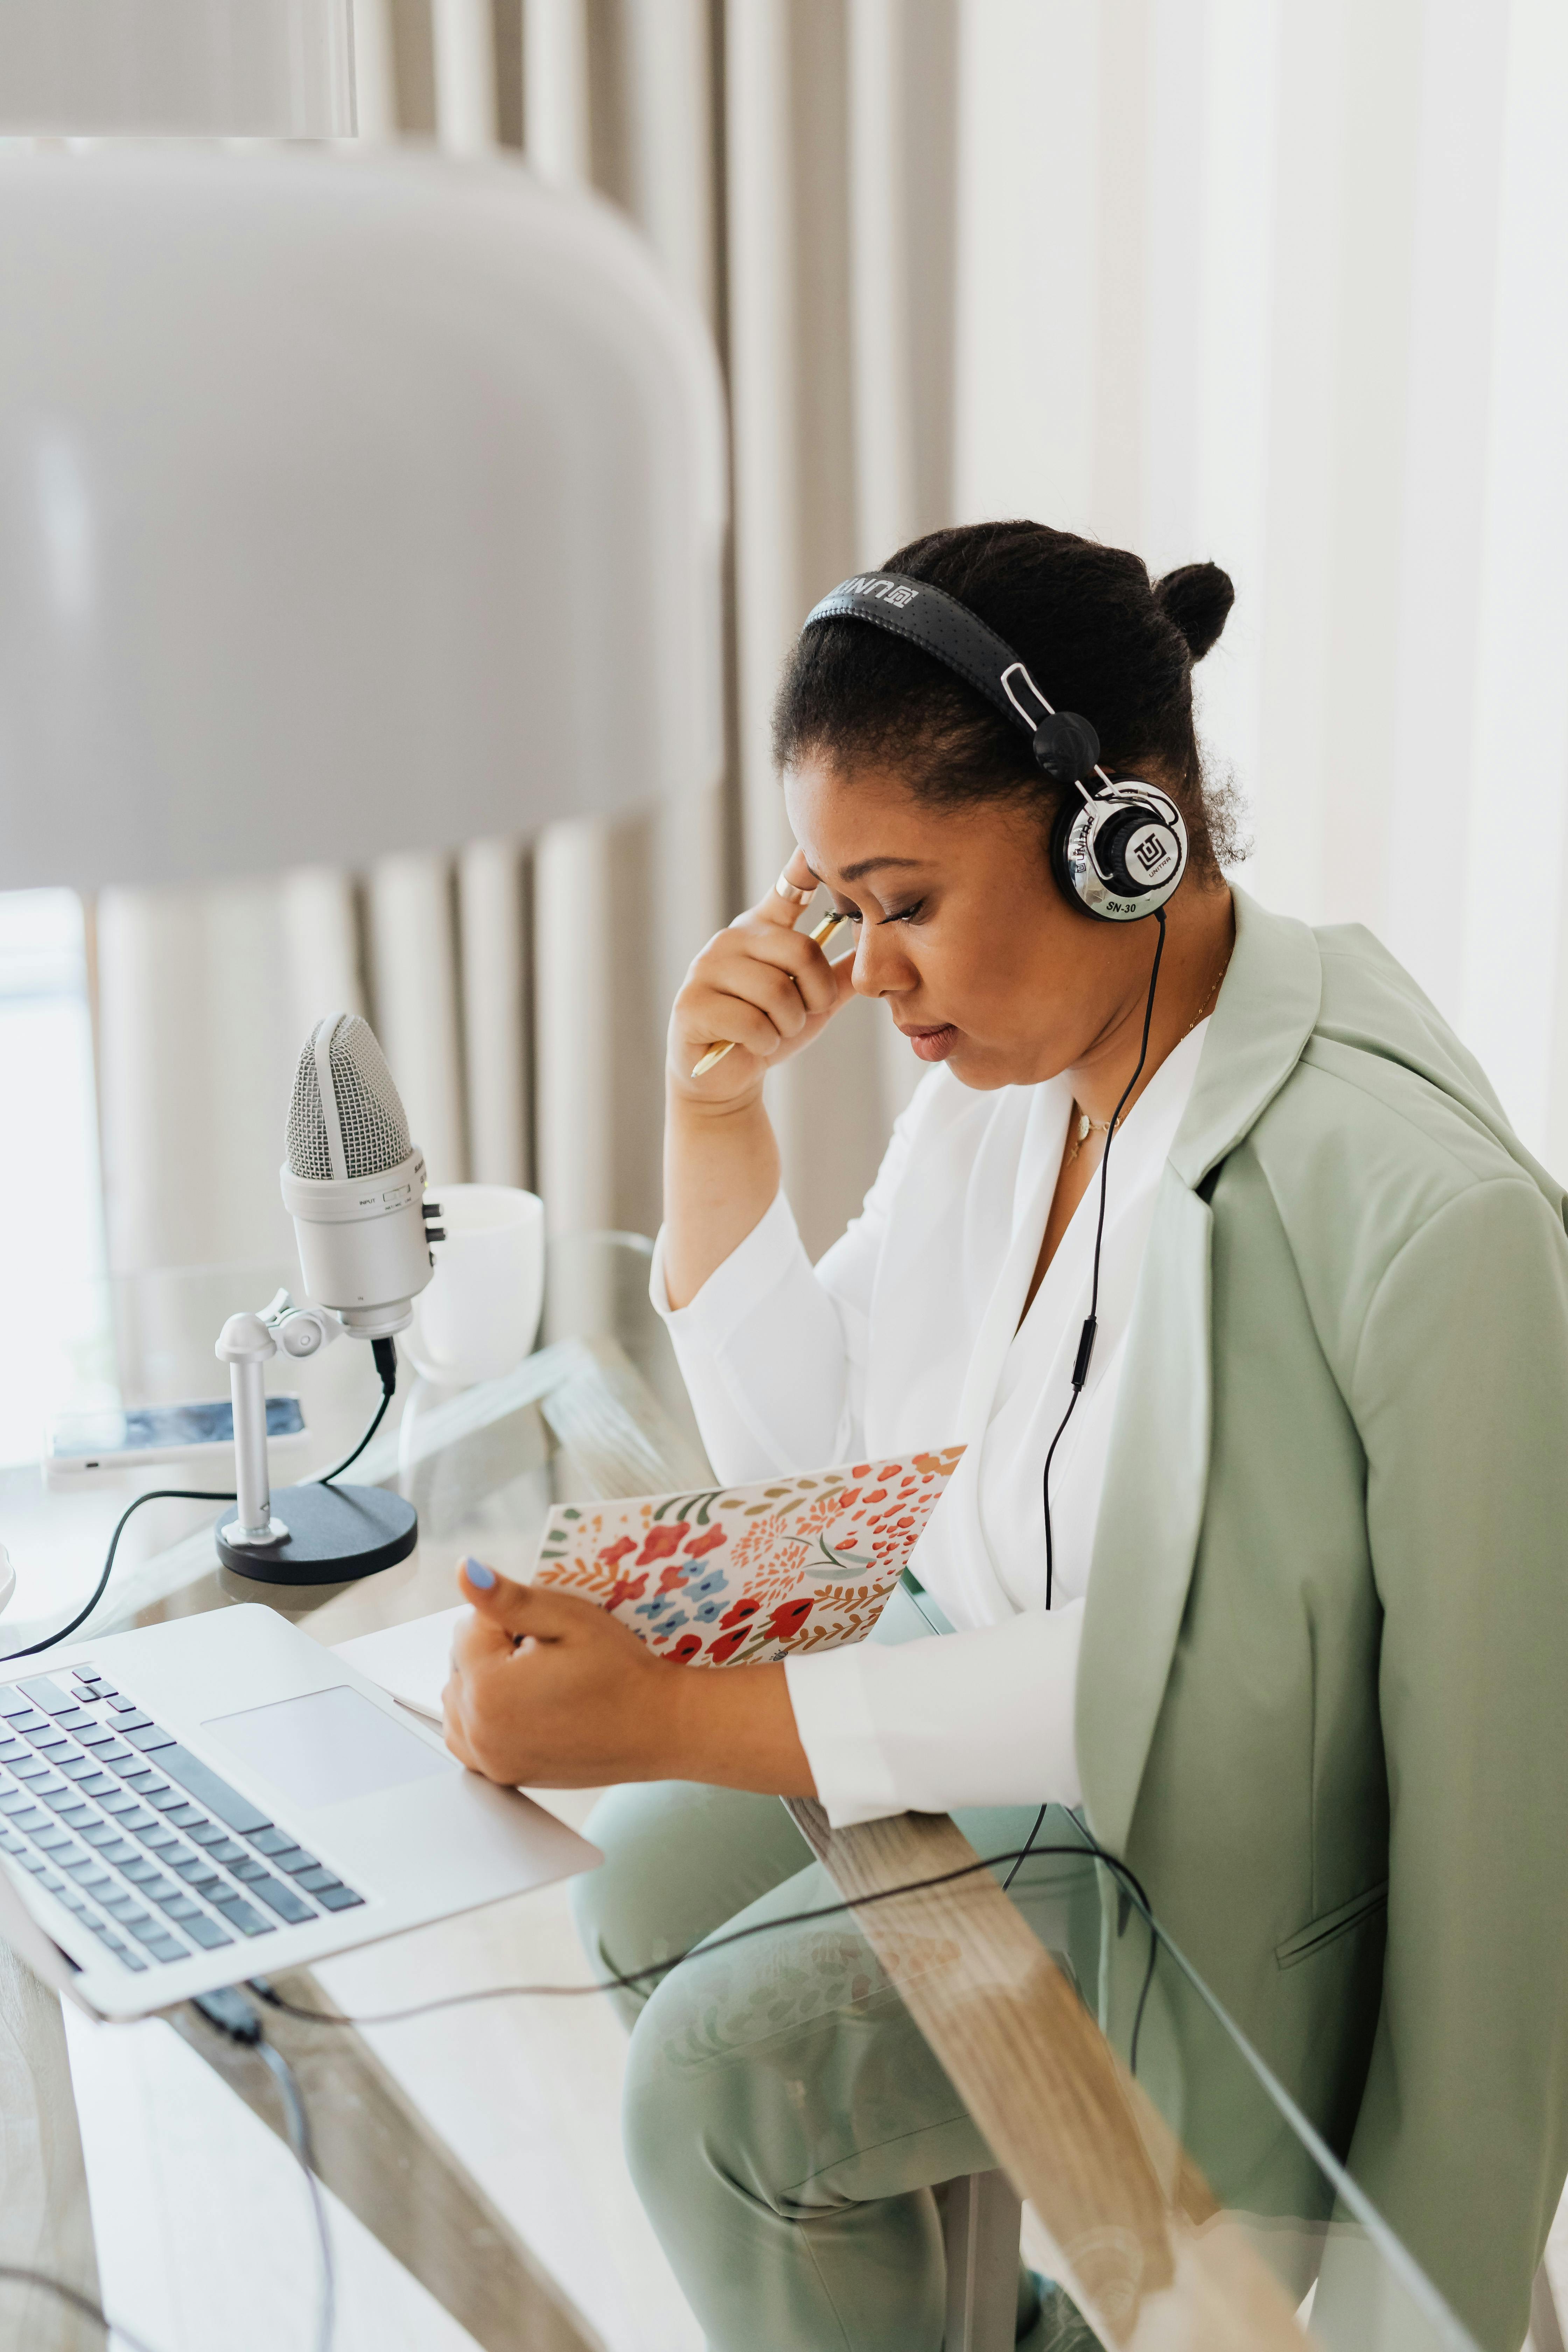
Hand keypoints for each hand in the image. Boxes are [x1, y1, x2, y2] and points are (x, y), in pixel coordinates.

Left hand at [443, 1559, 678, 1786]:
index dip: (509, 1619)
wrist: (660, 1727)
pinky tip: (521, 1705)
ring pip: (458, 1700)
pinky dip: (483, 1717)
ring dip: (484, 1681)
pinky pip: (468, 1738)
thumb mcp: (569, 1619)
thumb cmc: (623, 1672)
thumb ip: (508, 1598)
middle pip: (459, 1664)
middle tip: (547, 1654)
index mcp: (489, 1688)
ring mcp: (491, 1759)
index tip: (547, 1632)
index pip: (468, 1627)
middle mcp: (480, 1731)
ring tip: (536, 1678)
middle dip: (494, 1650)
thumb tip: (463, 1571)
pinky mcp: (505, 1774)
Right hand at [667, 847, 855, 1102]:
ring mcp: (706, 969)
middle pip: (800, 951)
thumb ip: (839, 974)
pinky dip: (763, 1045)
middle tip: (799, 1015)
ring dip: (787, 1026)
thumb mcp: (813, 1002)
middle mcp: (731, 939)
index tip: (819, 842)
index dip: (804, 865)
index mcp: (762, 930)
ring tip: (771, 1032)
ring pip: (776, 993)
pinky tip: (751, 1046)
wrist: (725, 1079)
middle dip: (812, 996)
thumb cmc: (769, 1033)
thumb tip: (880, 947)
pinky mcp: (691, 1004)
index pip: (787, 890)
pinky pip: (752, 1024)